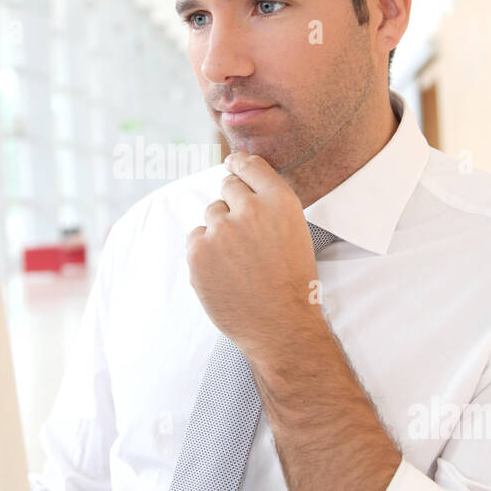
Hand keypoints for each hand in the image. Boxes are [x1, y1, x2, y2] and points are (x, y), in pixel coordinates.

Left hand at [186, 150, 319, 360]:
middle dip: (233, 205)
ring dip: (220, 230)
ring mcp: (220, 229)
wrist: (280, 326)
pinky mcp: (198, 251)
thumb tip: (238, 182)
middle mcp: (249, 209)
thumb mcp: (295, 232)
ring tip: (239, 261)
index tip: (232, 164)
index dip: (239, 165)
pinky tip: (224, 272)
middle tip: (244, 235)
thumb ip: (269, 204)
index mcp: (279, 201)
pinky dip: (205, 252)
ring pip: (211, 214)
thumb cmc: (292, 282)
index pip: (250, 165)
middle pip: (228, 187)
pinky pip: (195, 237)